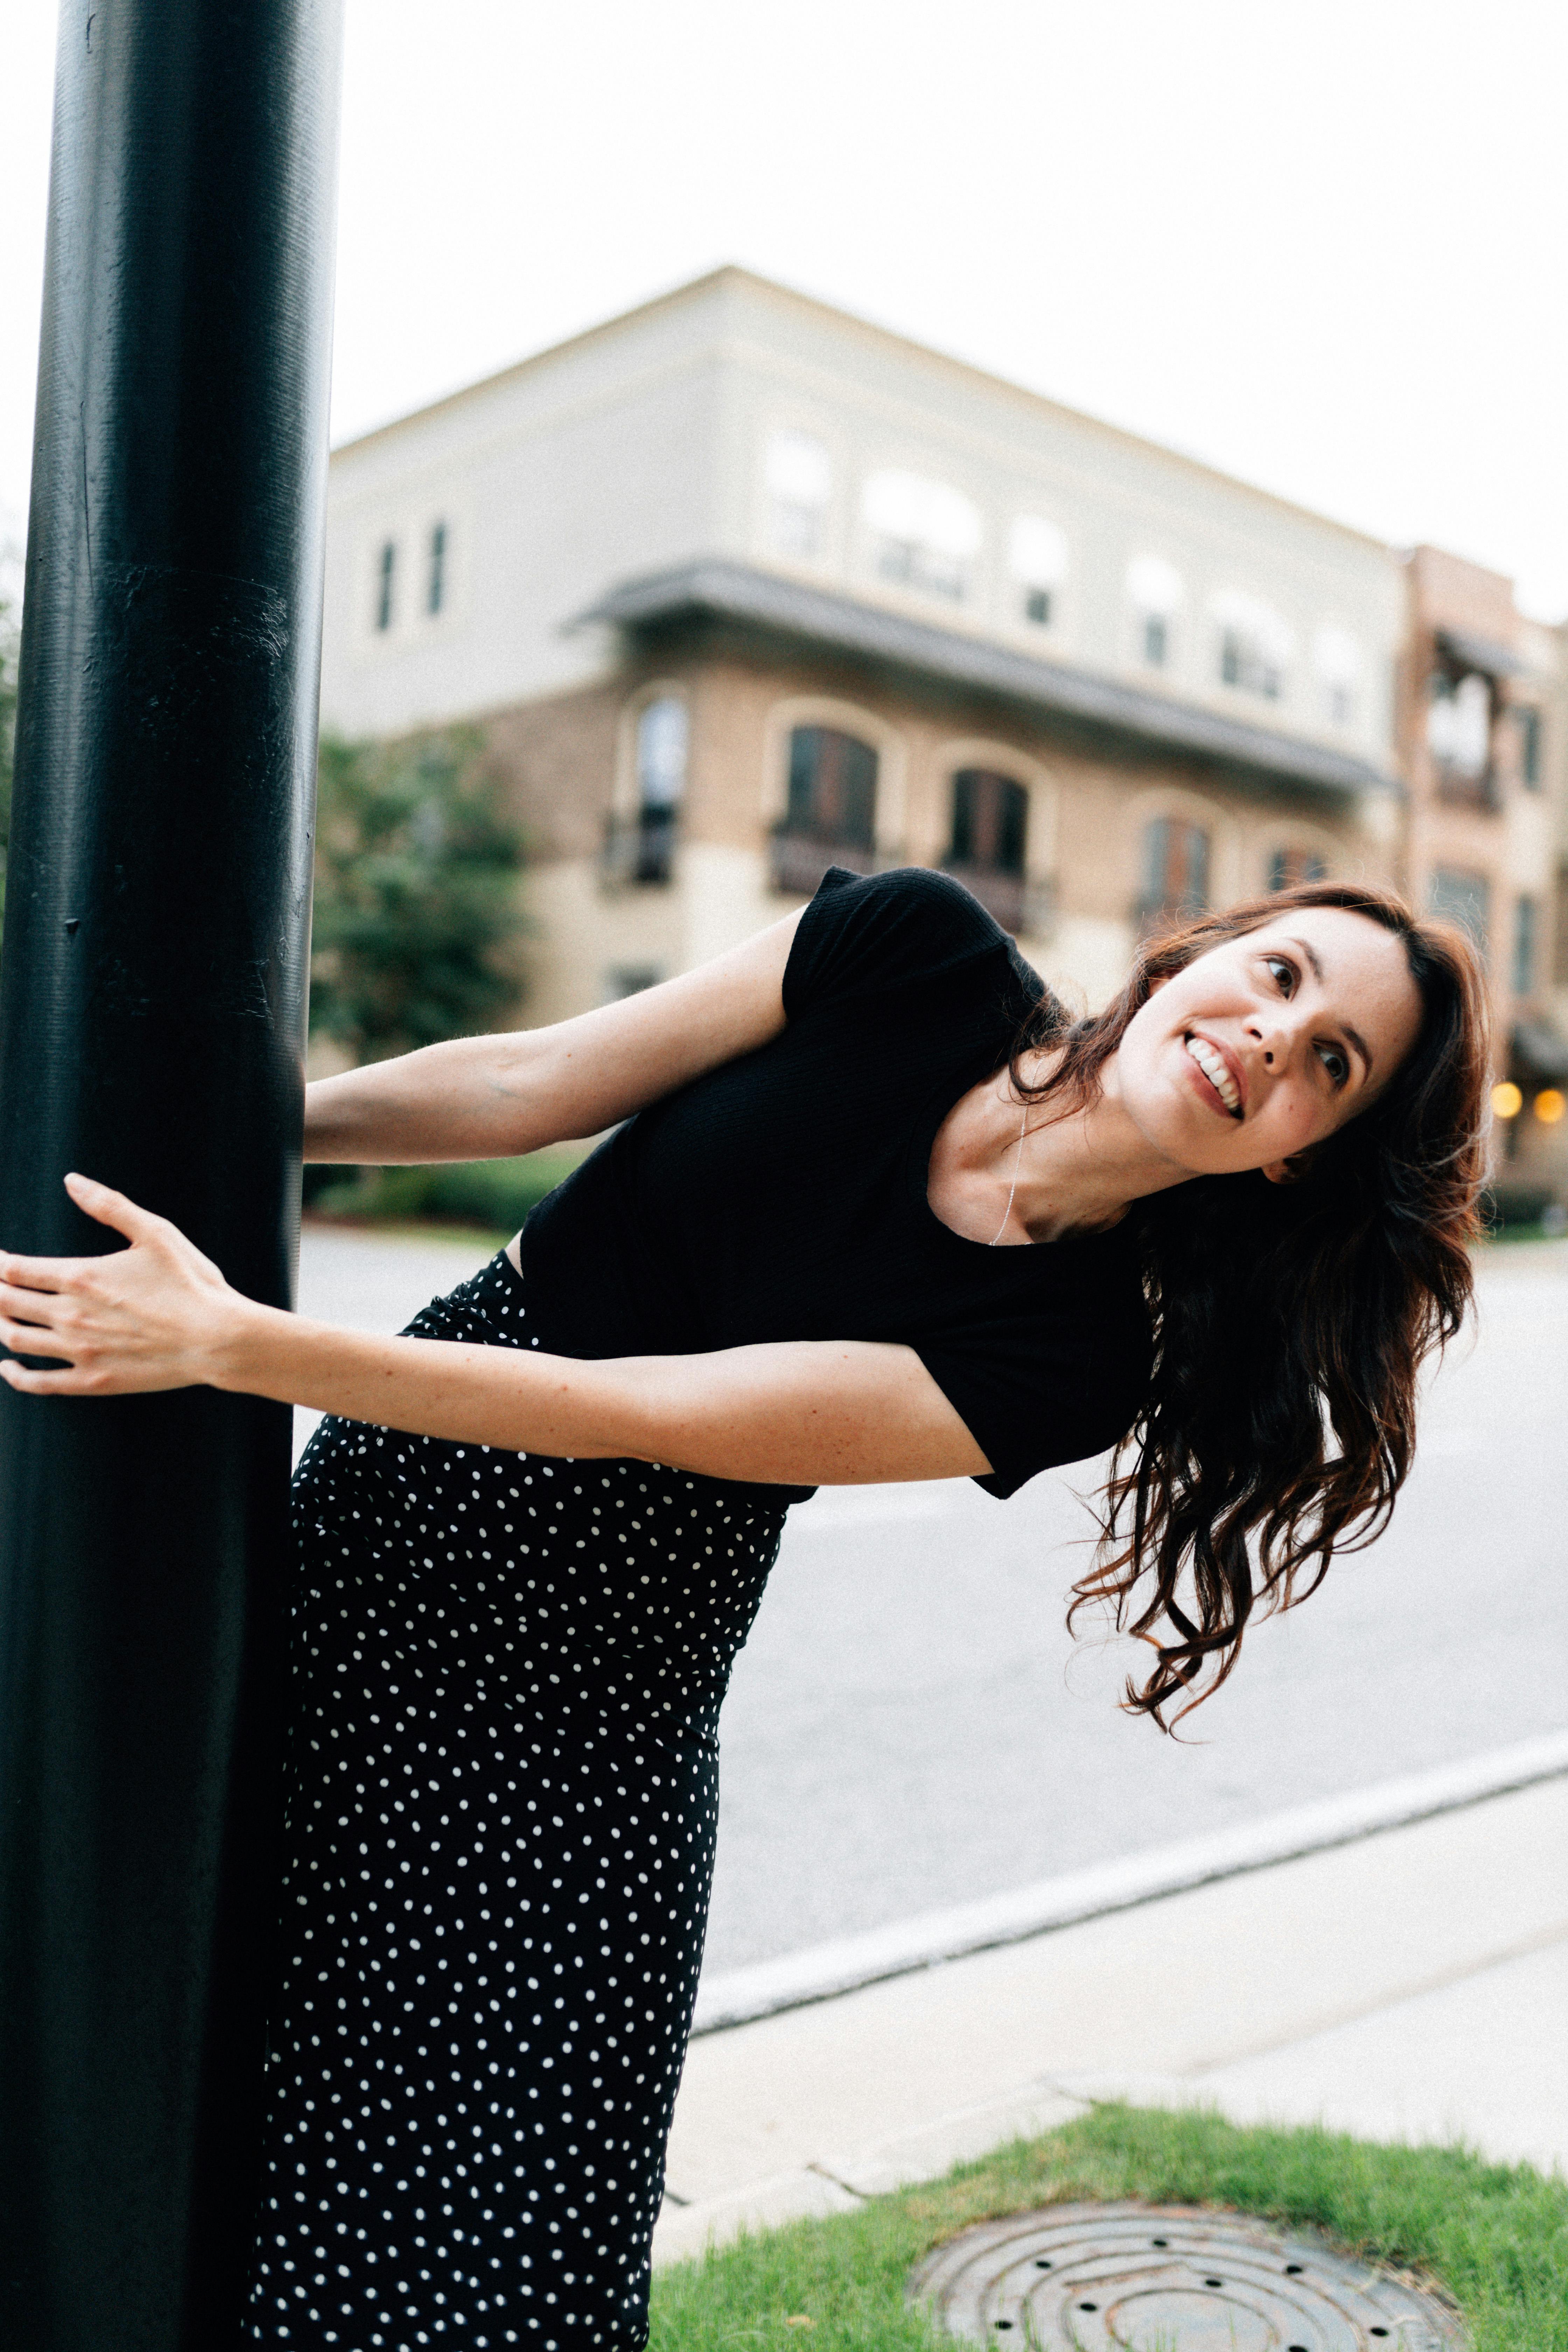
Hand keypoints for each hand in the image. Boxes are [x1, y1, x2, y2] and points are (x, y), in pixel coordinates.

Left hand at [0, 1174, 246, 1396]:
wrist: (218, 1338)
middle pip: (7, 1303)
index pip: (15, 1269)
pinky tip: (7, 1366)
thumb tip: (71, 1180)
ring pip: (15, 1339)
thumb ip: (109, 1205)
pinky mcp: (93, 1381)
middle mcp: (71, 1316)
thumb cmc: (191, 1283)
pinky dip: (15, 1375)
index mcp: (81, 1277)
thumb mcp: (156, 1232)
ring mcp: (79, 1352)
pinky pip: (39, 1383)